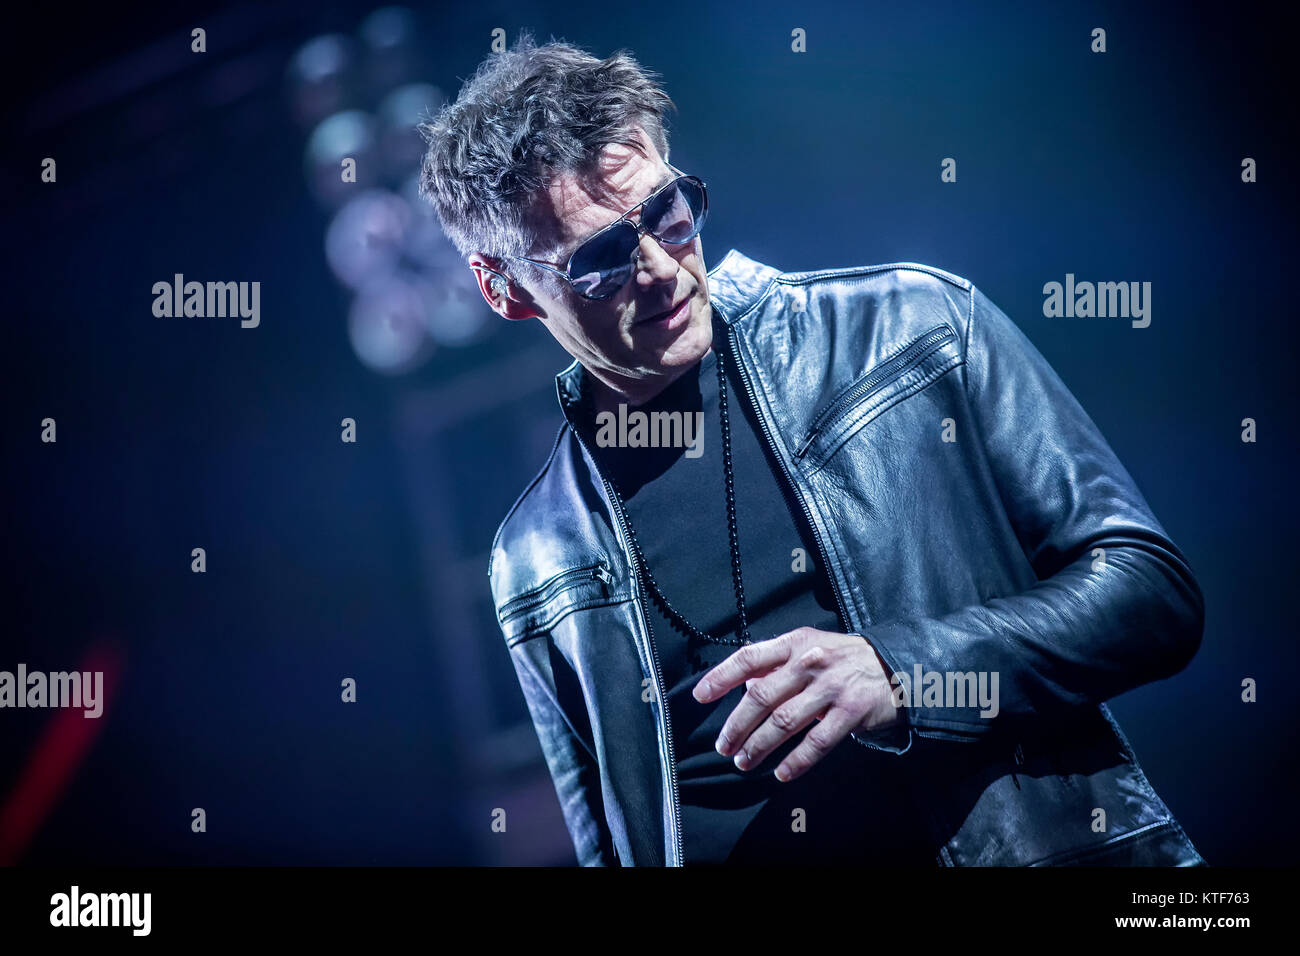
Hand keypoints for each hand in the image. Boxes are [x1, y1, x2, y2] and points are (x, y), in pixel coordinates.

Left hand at [691, 626, 898, 782]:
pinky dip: (796, 761)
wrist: (897, 665)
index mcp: (795, 643)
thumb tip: (745, 687)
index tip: (700, 696)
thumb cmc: (844, 660)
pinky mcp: (851, 712)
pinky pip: (816, 742)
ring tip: (744, 762)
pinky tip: (782, 773)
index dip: (721, 677)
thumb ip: (777, 666)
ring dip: (759, 746)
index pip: (749, 658)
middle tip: (723, 745)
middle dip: (736, 726)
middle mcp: (809, 662)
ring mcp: (831, 687)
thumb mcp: (809, 649)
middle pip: (761, 697)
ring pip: (783, 722)